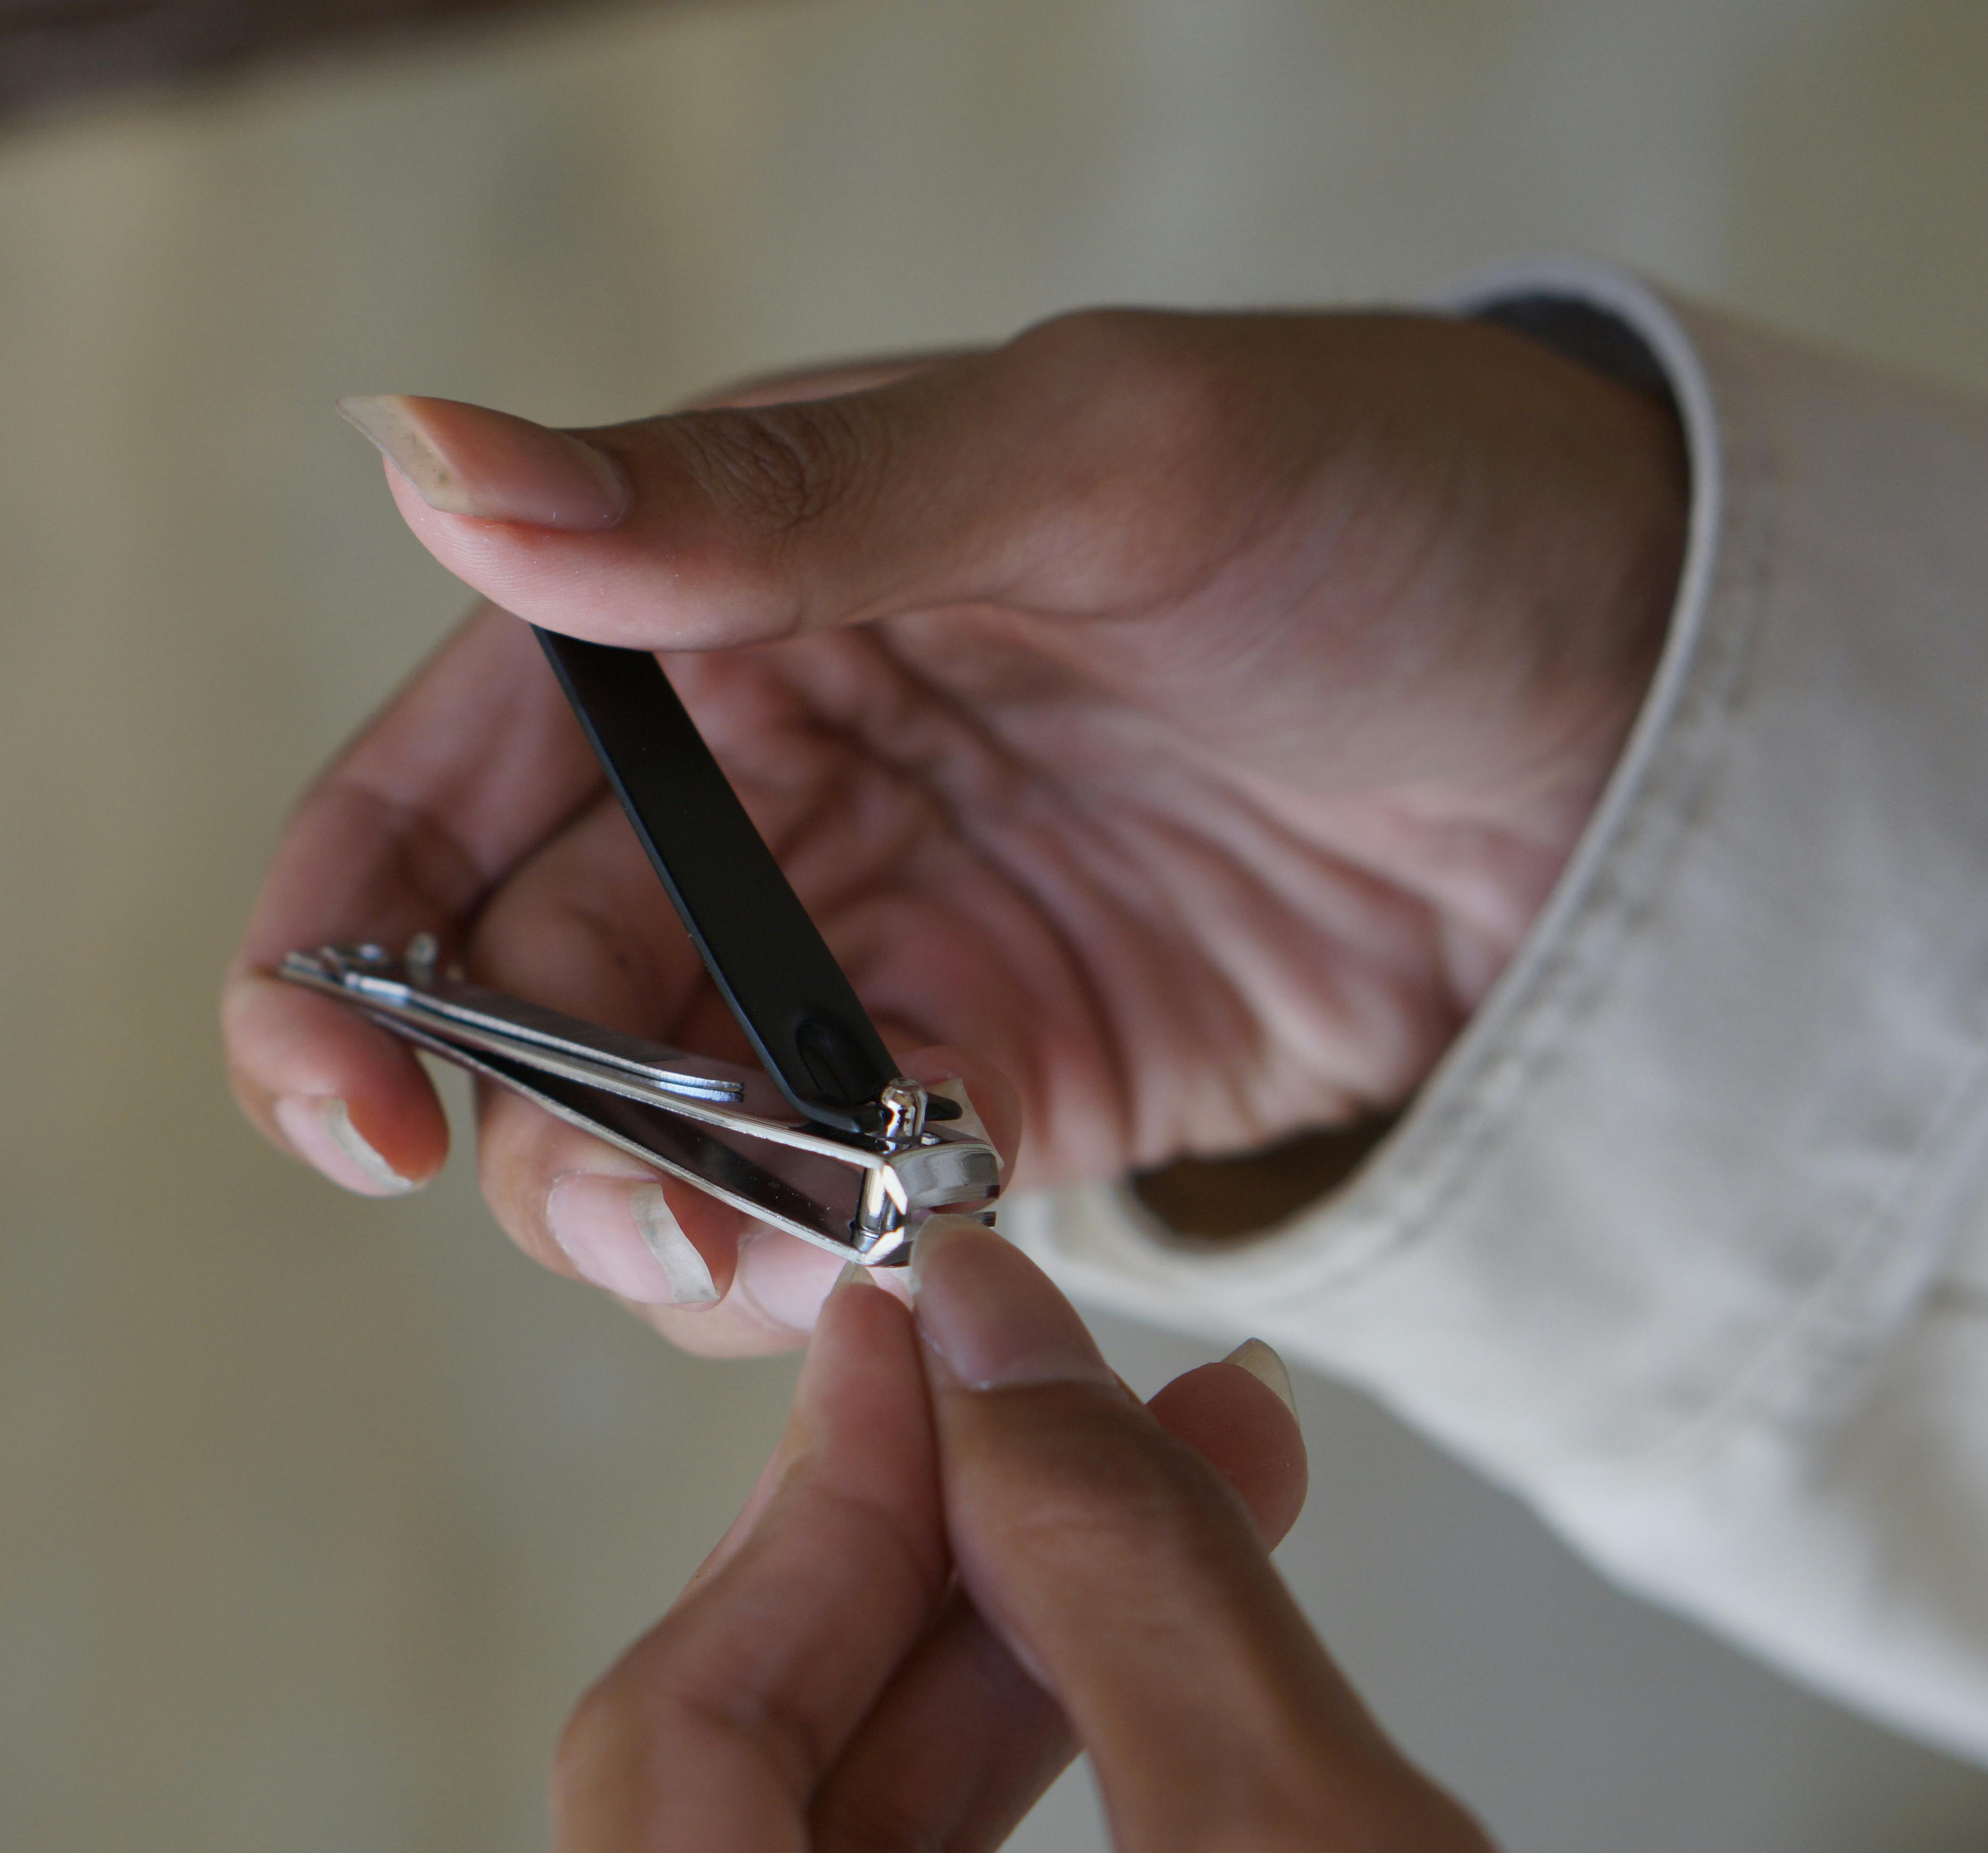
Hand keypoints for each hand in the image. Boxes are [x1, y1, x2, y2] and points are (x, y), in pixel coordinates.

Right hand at [225, 307, 1685, 1349]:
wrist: (1645, 710)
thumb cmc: (1392, 503)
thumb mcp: (1090, 455)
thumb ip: (761, 502)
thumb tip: (427, 455)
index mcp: (728, 588)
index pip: (442, 786)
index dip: (342, 950)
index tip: (348, 1109)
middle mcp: (764, 785)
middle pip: (523, 1002)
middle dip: (534, 1133)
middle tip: (650, 1216)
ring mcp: (869, 952)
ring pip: (656, 1134)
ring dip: (665, 1220)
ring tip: (781, 1247)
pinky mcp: (989, 1093)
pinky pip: (829, 1207)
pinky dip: (814, 1260)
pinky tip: (875, 1262)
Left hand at [510, 1218, 1722, 1852]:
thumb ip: (1122, 1573)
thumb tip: (997, 1345)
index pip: (666, 1754)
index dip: (809, 1511)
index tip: (908, 1346)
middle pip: (734, 1834)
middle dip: (925, 1592)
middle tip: (1042, 1414)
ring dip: (986, 1705)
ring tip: (1143, 1528)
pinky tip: (1120, 1717)